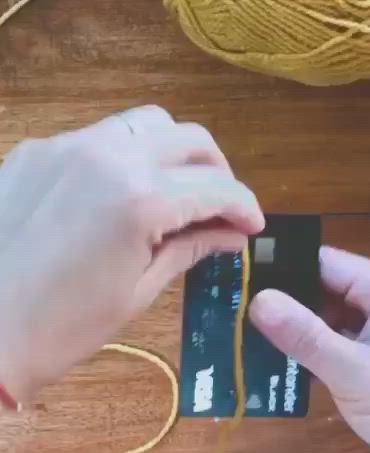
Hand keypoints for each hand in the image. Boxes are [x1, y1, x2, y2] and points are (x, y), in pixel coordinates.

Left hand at [0, 106, 263, 402]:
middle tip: (220, 205)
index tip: (251, 226)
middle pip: (188, 138)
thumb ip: (189, 249)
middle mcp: (108, 156)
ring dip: (170, 151)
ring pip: (143, 124)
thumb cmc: (58, 328)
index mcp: (140, 199)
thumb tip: (232, 236)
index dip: (244, 207)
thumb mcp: (136, 292)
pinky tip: (113, 195)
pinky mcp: (36, 151)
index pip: (216, 188)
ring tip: (172, 189)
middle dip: (215, 170)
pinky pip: (95, 137)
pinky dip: (121, 157)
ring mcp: (67, 147)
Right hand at [250, 247, 369, 452]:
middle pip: (323, 289)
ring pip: (326, 320)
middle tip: (227, 309)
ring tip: (238, 335)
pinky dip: (309, 355)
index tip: (234, 277)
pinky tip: (271, 365)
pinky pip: (335, 347)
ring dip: (293, 331)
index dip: (282, 268)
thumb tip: (256, 298)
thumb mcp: (353, 371)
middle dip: (283, 302)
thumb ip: (304, 334)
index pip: (325, 262)